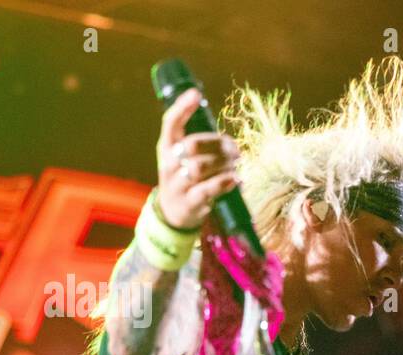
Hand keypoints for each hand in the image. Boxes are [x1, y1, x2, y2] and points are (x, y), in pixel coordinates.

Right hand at [155, 88, 241, 229]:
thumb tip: (230, 141)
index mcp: (167, 146)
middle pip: (193, 145)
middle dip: (218, 145)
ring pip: (200, 167)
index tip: (195, 93)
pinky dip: (224, 182)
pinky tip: (235, 179)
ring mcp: (177, 183)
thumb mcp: (185, 158)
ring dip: (224, 164)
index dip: (182, 107)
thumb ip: (202, 144)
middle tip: (235, 151)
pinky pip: (207, 189)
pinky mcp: (189, 202)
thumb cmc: (186, 178)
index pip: (170, 123)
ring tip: (235, 167)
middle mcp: (169, 163)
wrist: (174, 212)